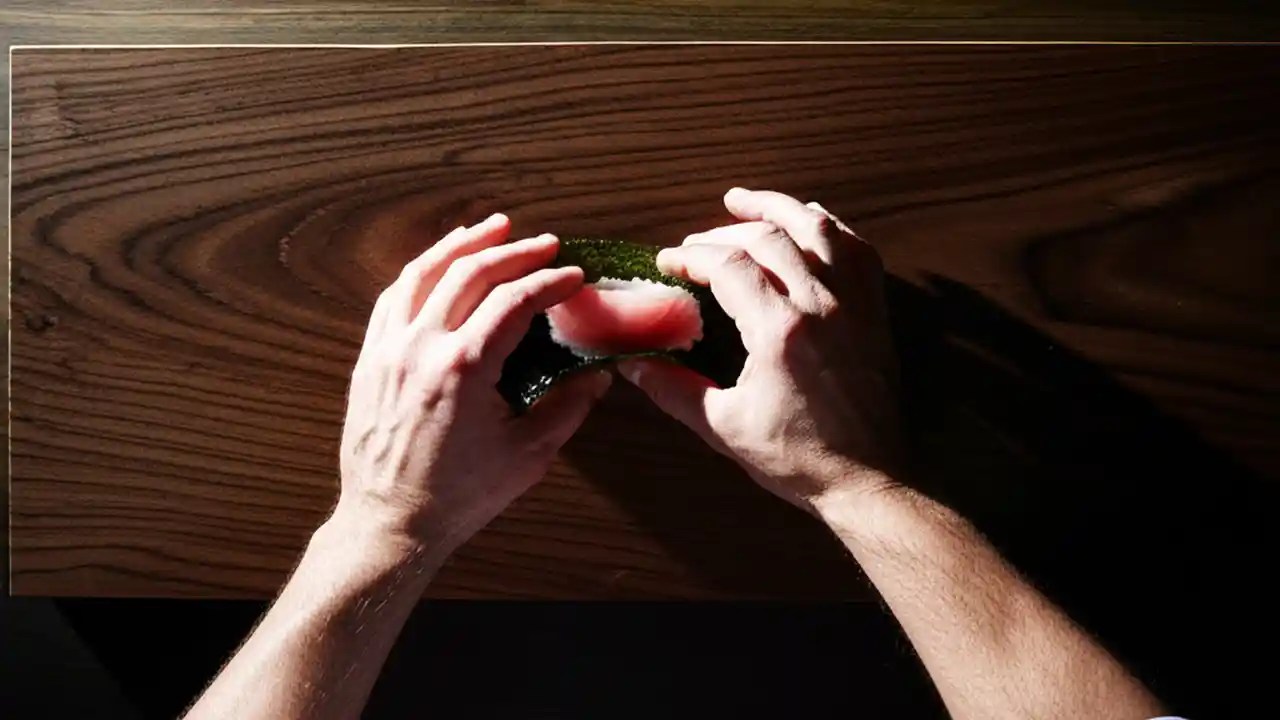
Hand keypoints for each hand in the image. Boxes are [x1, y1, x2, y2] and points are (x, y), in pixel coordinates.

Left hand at [335, 213, 611, 563]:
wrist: (391, 523)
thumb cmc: (460, 495)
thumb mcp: (529, 456)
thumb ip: (567, 408)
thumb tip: (597, 376)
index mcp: (464, 367)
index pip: (513, 301)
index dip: (549, 281)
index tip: (574, 275)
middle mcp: (421, 347)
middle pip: (469, 273)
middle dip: (513, 251)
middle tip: (544, 242)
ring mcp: (388, 350)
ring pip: (422, 273)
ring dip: (461, 244)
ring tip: (491, 227)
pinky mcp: (369, 360)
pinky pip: (393, 298)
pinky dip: (420, 272)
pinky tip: (439, 264)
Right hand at [619, 188, 901, 511]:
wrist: (867, 480)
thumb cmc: (798, 458)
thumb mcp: (725, 427)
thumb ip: (675, 390)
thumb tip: (632, 366)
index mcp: (780, 330)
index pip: (729, 266)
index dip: (692, 256)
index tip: (668, 261)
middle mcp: (821, 304)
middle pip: (769, 238)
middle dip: (723, 231)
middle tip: (695, 243)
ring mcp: (854, 304)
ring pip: (818, 229)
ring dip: (778, 207)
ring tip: (744, 201)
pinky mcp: (875, 313)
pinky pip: (857, 249)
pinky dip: (830, 227)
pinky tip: (810, 222)